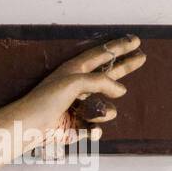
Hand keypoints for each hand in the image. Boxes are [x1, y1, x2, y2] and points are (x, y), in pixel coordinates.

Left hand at [23, 34, 146, 140]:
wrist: (30, 126)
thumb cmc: (47, 99)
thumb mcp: (75, 81)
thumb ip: (101, 81)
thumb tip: (121, 90)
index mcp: (75, 70)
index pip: (102, 54)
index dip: (118, 47)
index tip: (136, 40)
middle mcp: (79, 86)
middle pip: (109, 74)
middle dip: (125, 66)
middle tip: (142, 57)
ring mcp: (79, 106)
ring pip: (106, 108)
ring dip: (103, 112)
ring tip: (90, 113)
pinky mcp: (77, 125)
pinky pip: (95, 127)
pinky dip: (94, 130)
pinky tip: (90, 130)